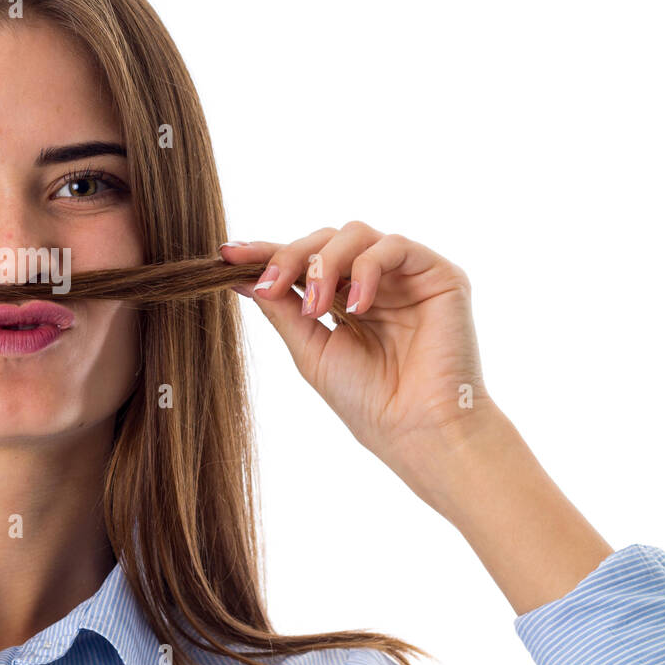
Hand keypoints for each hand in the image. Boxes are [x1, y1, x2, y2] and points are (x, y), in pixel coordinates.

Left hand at [221, 222, 492, 505]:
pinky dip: (367, 269)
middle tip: (270, 286)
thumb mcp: (311, 350)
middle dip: (289, 257)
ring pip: (355, 233)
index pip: (300, 262)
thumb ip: (283, 310)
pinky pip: (394, 246)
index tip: (226, 255)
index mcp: (343, 299)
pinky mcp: (438, 274)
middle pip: (323, 240)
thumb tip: (243, 277)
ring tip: (317, 307)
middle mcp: (374, 281)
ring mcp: (405, 275)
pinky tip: (357, 307)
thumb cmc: (369, 401)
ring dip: (326, 263)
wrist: (418, 431)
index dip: (264, 253)